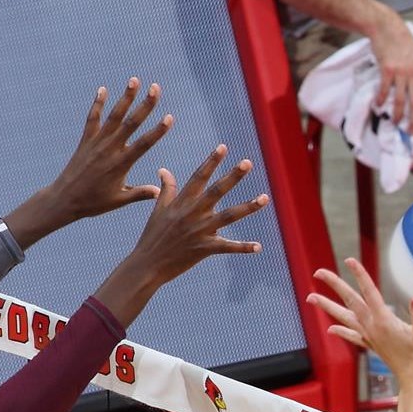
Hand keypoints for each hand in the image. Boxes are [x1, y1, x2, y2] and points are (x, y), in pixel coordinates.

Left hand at [3, 78, 172, 247]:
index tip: (169, 117)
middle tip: (155, 88)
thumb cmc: (94, 202)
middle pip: (131, 123)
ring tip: (134, 80)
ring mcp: (96, 142)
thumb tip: (159, 191)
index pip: (144, 144)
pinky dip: (97, 104)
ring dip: (125, 97)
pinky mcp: (85, 141)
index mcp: (121, 163)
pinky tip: (103, 90)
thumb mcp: (120, 200)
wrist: (65, 198)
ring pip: (114, 115)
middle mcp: (110, 149)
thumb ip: (140, 193)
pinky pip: (92, 118)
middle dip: (145, 104)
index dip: (158, 130)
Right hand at [92, 145, 268, 325]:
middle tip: (248, 162)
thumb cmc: (152, 236)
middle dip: (232, 176)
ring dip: (248, 207)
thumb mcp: (158, 210)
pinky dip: (243, 247)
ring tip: (265, 198)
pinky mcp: (204, 249)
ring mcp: (199, 231)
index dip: (211, 161)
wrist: (147, 264)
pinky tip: (258, 247)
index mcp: (181, 202)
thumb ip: (166, 189)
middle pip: (216, 191)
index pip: (198, 177)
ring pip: (228, 216)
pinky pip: (227, 247)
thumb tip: (163, 169)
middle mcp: (192, 213)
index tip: (223, 147)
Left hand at [308, 257, 412, 383]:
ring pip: (345, 317)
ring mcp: (370, 336)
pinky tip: (330, 328)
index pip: (370, 293)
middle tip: (318, 272)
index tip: (350, 261)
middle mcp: (373, 327)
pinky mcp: (372, 345)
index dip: (360, 275)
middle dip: (335, 285)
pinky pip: (352, 335)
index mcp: (385, 321)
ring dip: (327, 306)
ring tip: (311, 297)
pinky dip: (340, 331)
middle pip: (350, 301)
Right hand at [369, 16, 412, 130]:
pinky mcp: (386, 70)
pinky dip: (381, 99)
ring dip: (398, 115)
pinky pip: (384, 89)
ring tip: (396, 124)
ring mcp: (400, 73)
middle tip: (412, 132)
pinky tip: (379, 106)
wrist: (388, 28)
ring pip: (400, 100)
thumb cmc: (405, 42)